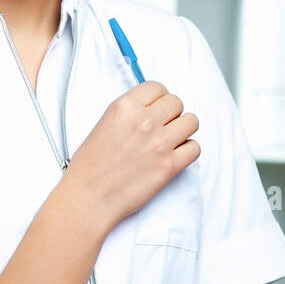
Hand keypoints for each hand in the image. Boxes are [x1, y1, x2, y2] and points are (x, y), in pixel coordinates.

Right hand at [61, 80, 199, 234]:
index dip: (159, 97)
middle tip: (162, 125)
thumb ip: (128, 113)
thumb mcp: (103, 125)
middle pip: (176, 102)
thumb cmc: (90, 166)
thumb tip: (149, 108)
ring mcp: (160, 143)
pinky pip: (195, 148)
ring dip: (183, 129)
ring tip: (170, 139)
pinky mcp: (170, 165)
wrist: (89, 196)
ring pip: (191, 122)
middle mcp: (144, 122)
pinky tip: (173, 155)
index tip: (157, 106)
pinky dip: (187, 150)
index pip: (156, 87)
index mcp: (124, 108)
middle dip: (171, 112)